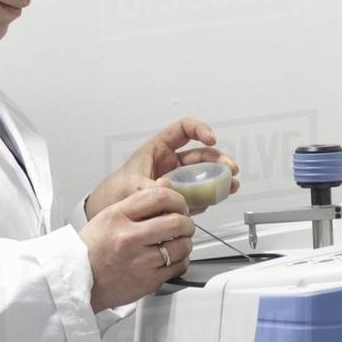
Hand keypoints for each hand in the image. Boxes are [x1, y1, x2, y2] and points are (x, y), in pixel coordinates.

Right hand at [78, 185, 194, 311]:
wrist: (79, 280)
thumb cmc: (93, 248)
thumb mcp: (109, 215)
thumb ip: (138, 202)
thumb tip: (166, 186)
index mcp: (118, 216)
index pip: (159, 197)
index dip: (177, 199)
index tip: (179, 205)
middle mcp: (129, 238)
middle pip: (176, 222)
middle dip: (187, 222)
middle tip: (184, 224)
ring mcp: (140, 261)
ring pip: (182, 246)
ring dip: (185, 242)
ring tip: (177, 242)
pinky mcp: (148, 281)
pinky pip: (178, 267)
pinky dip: (180, 260)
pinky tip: (172, 258)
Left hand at [86, 117, 239, 218]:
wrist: (111, 211)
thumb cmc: (116, 191)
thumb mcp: (130, 185)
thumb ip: (148, 187)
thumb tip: (166, 189)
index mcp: (159, 149)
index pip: (183, 130)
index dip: (199, 130)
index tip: (210, 139)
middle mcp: (172, 163)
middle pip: (201, 154)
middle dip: (218, 159)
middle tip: (228, 169)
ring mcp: (179, 180)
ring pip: (205, 174)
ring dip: (220, 178)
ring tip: (231, 185)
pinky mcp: (182, 197)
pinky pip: (200, 194)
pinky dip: (212, 195)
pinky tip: (220, 196)